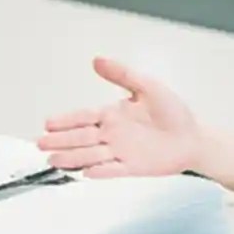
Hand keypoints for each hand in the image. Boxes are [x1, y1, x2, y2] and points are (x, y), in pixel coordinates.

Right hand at [37, 57, 202, 178]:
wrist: (193, 138)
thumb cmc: (173, 112)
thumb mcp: (148, 86)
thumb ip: (122, 74)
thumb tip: (97, 60)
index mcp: (114, 113)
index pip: (84, 117)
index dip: (66, 120)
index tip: (48, 122)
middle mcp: (113, 133)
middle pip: (81, 137)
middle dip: (60, 140)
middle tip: (40, 142)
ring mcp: (121, 151)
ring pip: (91, 155)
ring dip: (72, 157)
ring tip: (53, 160)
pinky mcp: (132, 167)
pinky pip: (112, 170)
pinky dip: (99, 171)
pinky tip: (85, 173)